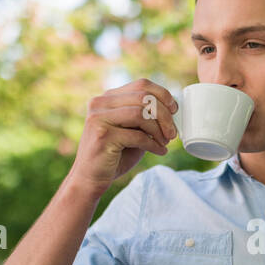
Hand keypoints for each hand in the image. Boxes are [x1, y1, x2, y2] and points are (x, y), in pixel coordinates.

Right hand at [70, 78, 177, 198]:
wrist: (90, 179)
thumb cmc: (114, 155)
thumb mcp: (132, 131)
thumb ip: (144, 117)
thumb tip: (171, 109)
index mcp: (108, 98)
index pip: (141, 85)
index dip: (163, 95)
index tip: (174, 109)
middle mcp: (100, 103)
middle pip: (144, 98)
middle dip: (165, 115)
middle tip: (172, 133)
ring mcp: (99, 118)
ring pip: (141, 114)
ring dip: (159, 130)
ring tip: (164, 142)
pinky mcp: (103, 136)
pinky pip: (137, 135)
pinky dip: (153, 144)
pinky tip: (159, 151)